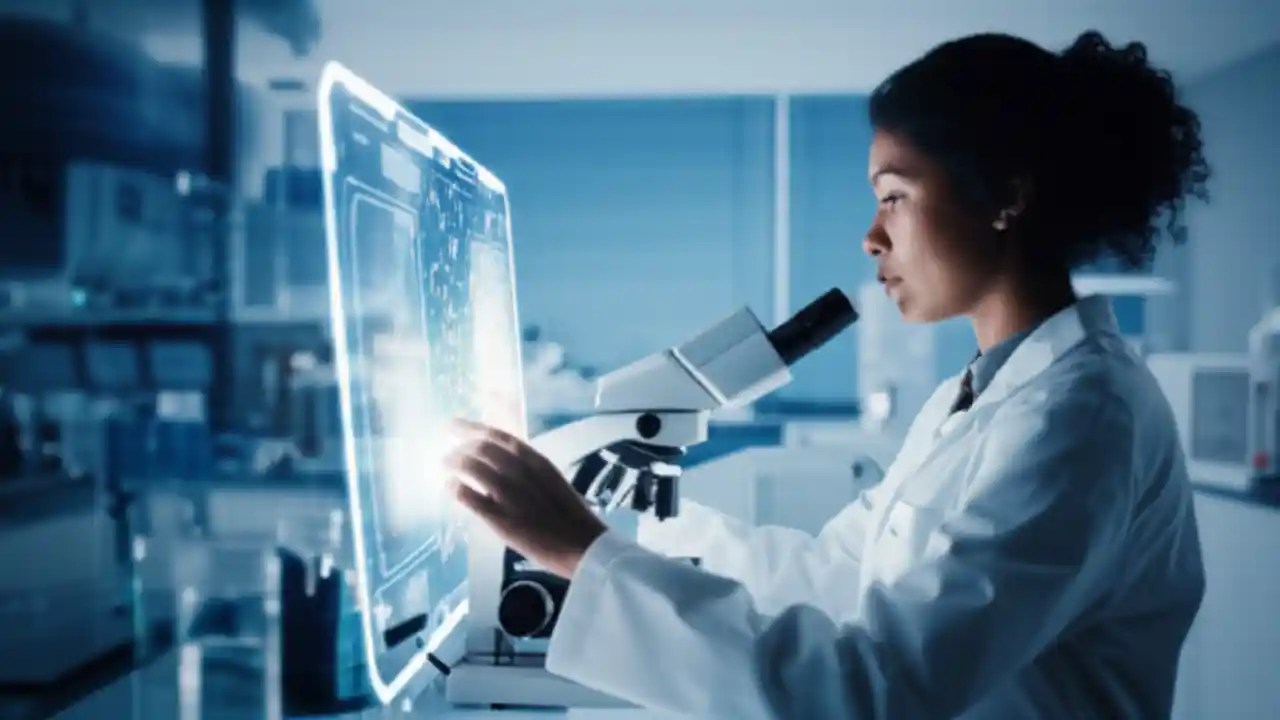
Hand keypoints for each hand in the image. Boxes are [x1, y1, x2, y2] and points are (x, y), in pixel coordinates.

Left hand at [445, 418, 605, 577]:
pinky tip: (449, 487)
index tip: (454, 426)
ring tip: (445, 467)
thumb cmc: (572, 516)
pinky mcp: (499, 518)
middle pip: (480, 448)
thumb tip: (502, 466)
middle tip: (447, 453)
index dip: (472, 428)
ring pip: (470, 467)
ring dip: (453, 463)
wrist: (582, 545)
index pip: (498, 436)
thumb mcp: (552, 482)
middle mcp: (520, 471)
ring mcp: (508, 494)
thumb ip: (529, 471)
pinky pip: (468, 496)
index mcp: (536, 461)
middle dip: (459, 447)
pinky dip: (454, 487)